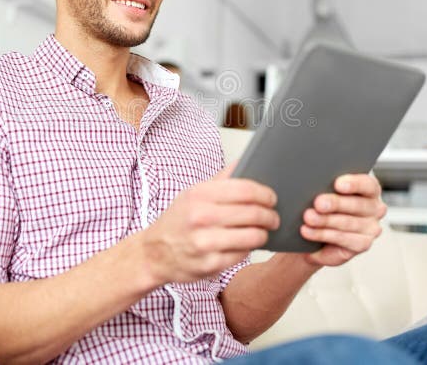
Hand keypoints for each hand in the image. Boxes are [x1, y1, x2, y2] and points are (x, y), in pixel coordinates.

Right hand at [142, 162, 278, 284]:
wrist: (154, 253)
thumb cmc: (177, 221)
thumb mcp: (193, 193)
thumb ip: (221, 179)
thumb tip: (245, 161)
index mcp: (199, 195)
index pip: (246, 189)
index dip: (265, 194)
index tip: (271, 198)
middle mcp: (201, 217)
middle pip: (253, 213)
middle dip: (270, 215)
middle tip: (273, 217)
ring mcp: (206, 242)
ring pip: (253, 236)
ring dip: (263, 233)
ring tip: (262, 231)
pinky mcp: (210, 264)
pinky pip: (243, 254)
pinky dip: (248, 249)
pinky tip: (244, 244)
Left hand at [299, 174, 385, 266]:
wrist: (314, 238)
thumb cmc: (322, 208)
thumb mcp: (323, 194)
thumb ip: (324, 188)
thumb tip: (313, 184)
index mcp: (368, 189)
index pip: (367, 184)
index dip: (354, 183)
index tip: (337, 184)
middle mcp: (373, 208)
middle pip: (357, 204)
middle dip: (335, 203)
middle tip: (318, 203)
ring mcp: (371, 228)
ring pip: (348, 222)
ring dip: (326, 220)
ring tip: (309, 218)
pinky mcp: (363, 244)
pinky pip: (344, 239)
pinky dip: (323, 234)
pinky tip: (310, 231)